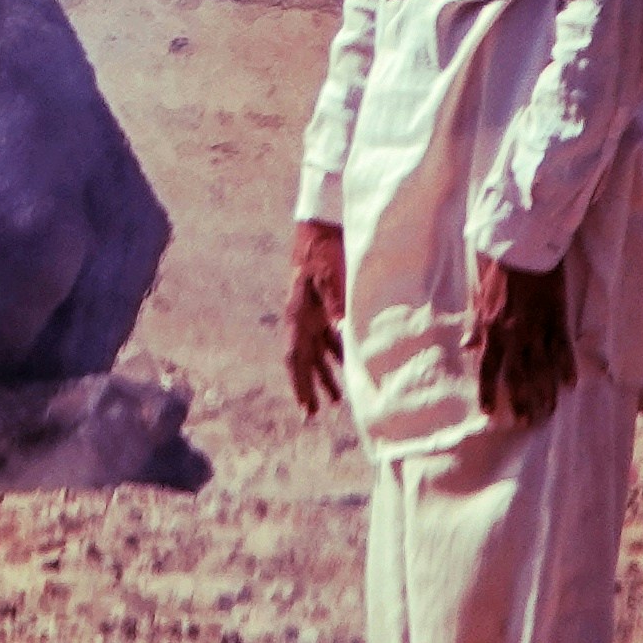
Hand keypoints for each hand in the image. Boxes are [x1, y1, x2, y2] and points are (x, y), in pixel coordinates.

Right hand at [284, 221, 348, 415]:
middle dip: (307, 387)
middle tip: (312, 414)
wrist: (320, 228)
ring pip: (315, 352)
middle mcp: (300, 318)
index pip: (296, 357)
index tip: (306, 407)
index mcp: (298, 315)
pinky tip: (346, 366)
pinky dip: (335, 355)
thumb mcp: (331, 276)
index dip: (300, 384)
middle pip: (303, 361)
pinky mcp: (321, 306)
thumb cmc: (325, 252)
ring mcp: (310, 313)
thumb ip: (336, 304)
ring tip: (335, 401)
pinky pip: (326, 338)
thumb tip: (343, 332)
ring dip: (323, 375)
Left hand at [472, 254, 573, 427]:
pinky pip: (562, 348)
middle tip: (526, 423)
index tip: (489, 412)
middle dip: (521, 400)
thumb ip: (476, 327)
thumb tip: (467, 347)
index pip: (488, 367)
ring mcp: (536, 327)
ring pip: (540, 368)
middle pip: (517, 374)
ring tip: (547, 414)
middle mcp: (512, 333)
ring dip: (544, 392)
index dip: (488, 390)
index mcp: (490, 328)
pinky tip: (570, 385)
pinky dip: (566, 367)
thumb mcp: (479, 300)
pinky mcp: (556, 319)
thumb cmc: (499, 273)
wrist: (522, 248)